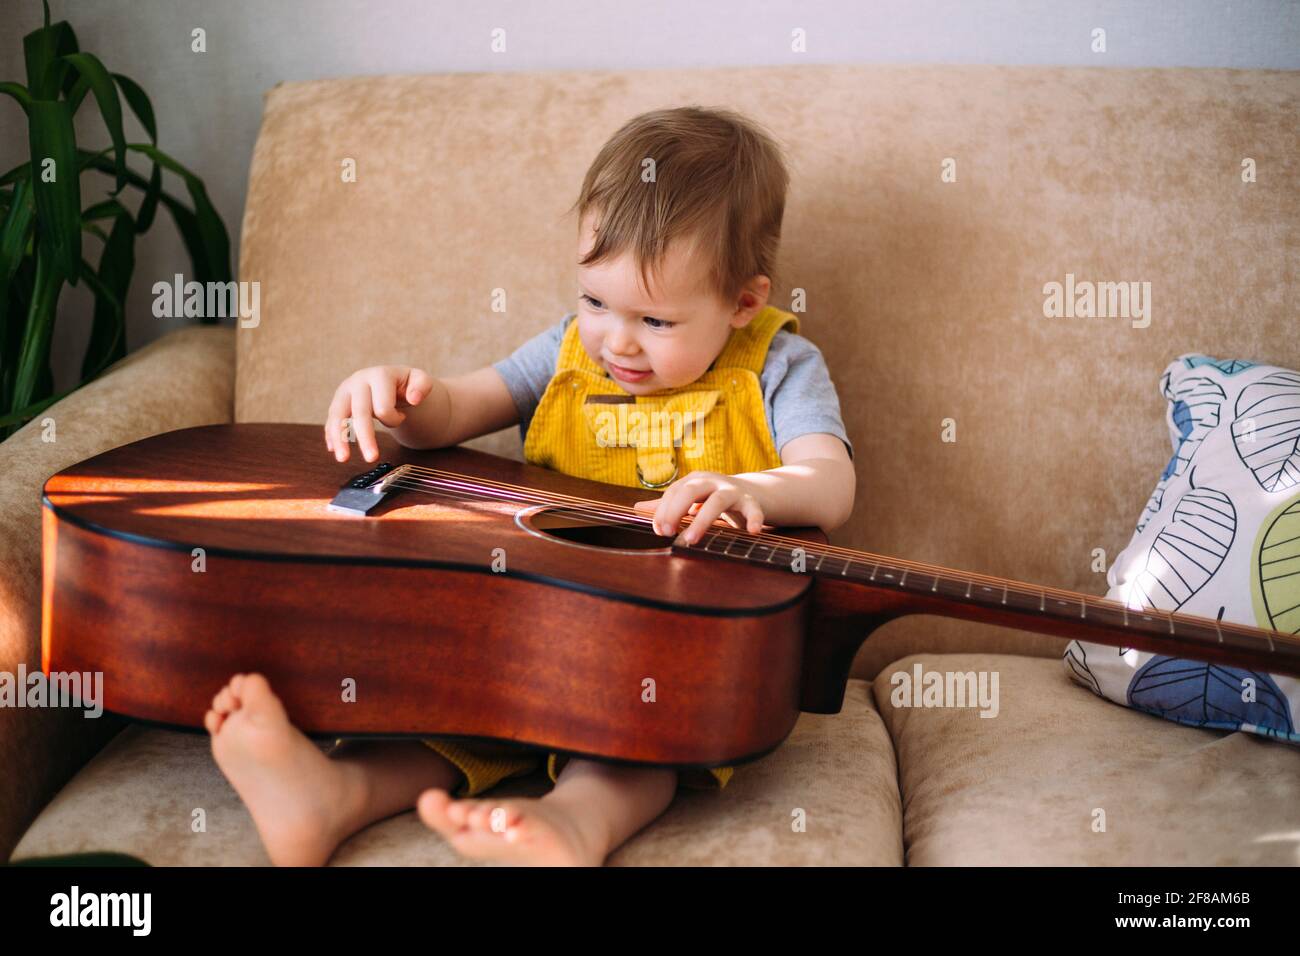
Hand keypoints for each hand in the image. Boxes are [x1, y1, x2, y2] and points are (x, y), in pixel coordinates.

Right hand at [325, 365, 434, 462]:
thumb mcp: (421, 380)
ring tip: (343, 459)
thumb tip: (414, 399)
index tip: (402, 418)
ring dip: (340, 438)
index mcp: (379, 375)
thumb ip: (422, 386)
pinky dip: (331, 434)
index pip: (383, 406)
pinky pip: (332, 419)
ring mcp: (345, 391)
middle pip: (359, 413)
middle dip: (365, 437)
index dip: (393, 419)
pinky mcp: (338, 402)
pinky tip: (333, 449)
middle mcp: (358, 381)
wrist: (390, 379)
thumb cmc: (406, 383)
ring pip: (338, 416)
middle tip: (372, 459)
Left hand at [631, 471, 765, 544]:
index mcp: (694, 480)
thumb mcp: (691, 499)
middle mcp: (712, 482)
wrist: (753, 492)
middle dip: (676, 510)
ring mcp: (732, 491)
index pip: (674, 492)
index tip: (658, 530)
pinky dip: (754, 518)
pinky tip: (753, 531)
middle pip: (691, 490)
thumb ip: (666, 505)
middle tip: (666, 532)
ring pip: (717, 501)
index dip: (664, 510)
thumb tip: (636, 508)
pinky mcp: (751, 502)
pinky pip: (753, 509)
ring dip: (702, 520)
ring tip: (690, 539)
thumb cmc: (714, 498)